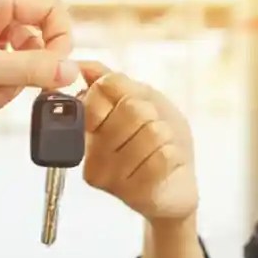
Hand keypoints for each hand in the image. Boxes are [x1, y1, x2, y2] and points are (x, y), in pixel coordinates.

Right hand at [78, 62, 197, 222]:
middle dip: (152, 114)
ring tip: (159, 149)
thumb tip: (80, 64)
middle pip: (130, 108)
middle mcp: (90, 153)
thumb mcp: (142, 100)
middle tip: (151, 131)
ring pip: (151, 132)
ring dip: (166, 136)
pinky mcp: (131, 193)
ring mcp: (109, 176)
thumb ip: (112, 81)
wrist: (177, 186)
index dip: (124, 93)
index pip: (97, 93)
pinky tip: (165, 165)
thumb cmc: (160, 140)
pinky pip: (163, 156)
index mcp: (87, 127)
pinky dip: (173, 155)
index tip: (130, 105)